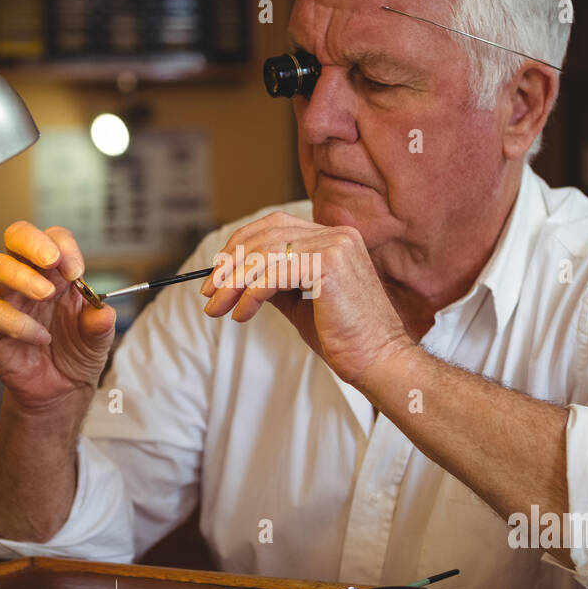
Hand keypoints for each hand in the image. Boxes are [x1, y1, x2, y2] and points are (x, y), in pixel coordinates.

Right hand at [0, 222, 115, 412]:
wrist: (61, 388)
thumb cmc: (76, 352)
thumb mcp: (98, 339)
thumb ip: (100, 324)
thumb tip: (103, 312)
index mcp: (57, 272)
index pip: (54, 239)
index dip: (64, 247)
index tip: (76, 271)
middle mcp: (29, 278)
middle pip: (16, 237)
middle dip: (32, 242)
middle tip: (51, 260)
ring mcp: (7, 299)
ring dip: (22, 277)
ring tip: (46, 295)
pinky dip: (17, 323)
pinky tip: (40, 337)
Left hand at [199, 210, 412, 389]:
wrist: (378, 361)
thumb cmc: (344, 338)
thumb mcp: (301, 303)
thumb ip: (275, 283)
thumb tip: (237, 277)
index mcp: (334, 238)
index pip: (275, 227)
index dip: (240, 246)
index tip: (216, 275)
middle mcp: (336, 234)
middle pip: (266, 235)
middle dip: (230, 264)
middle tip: (208, 293)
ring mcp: (335, 245)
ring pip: (266, 254)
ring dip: (233, 282)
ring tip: (217, 308)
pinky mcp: (329, 264)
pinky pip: (275, 274)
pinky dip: (251, 294)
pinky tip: (241, 315)